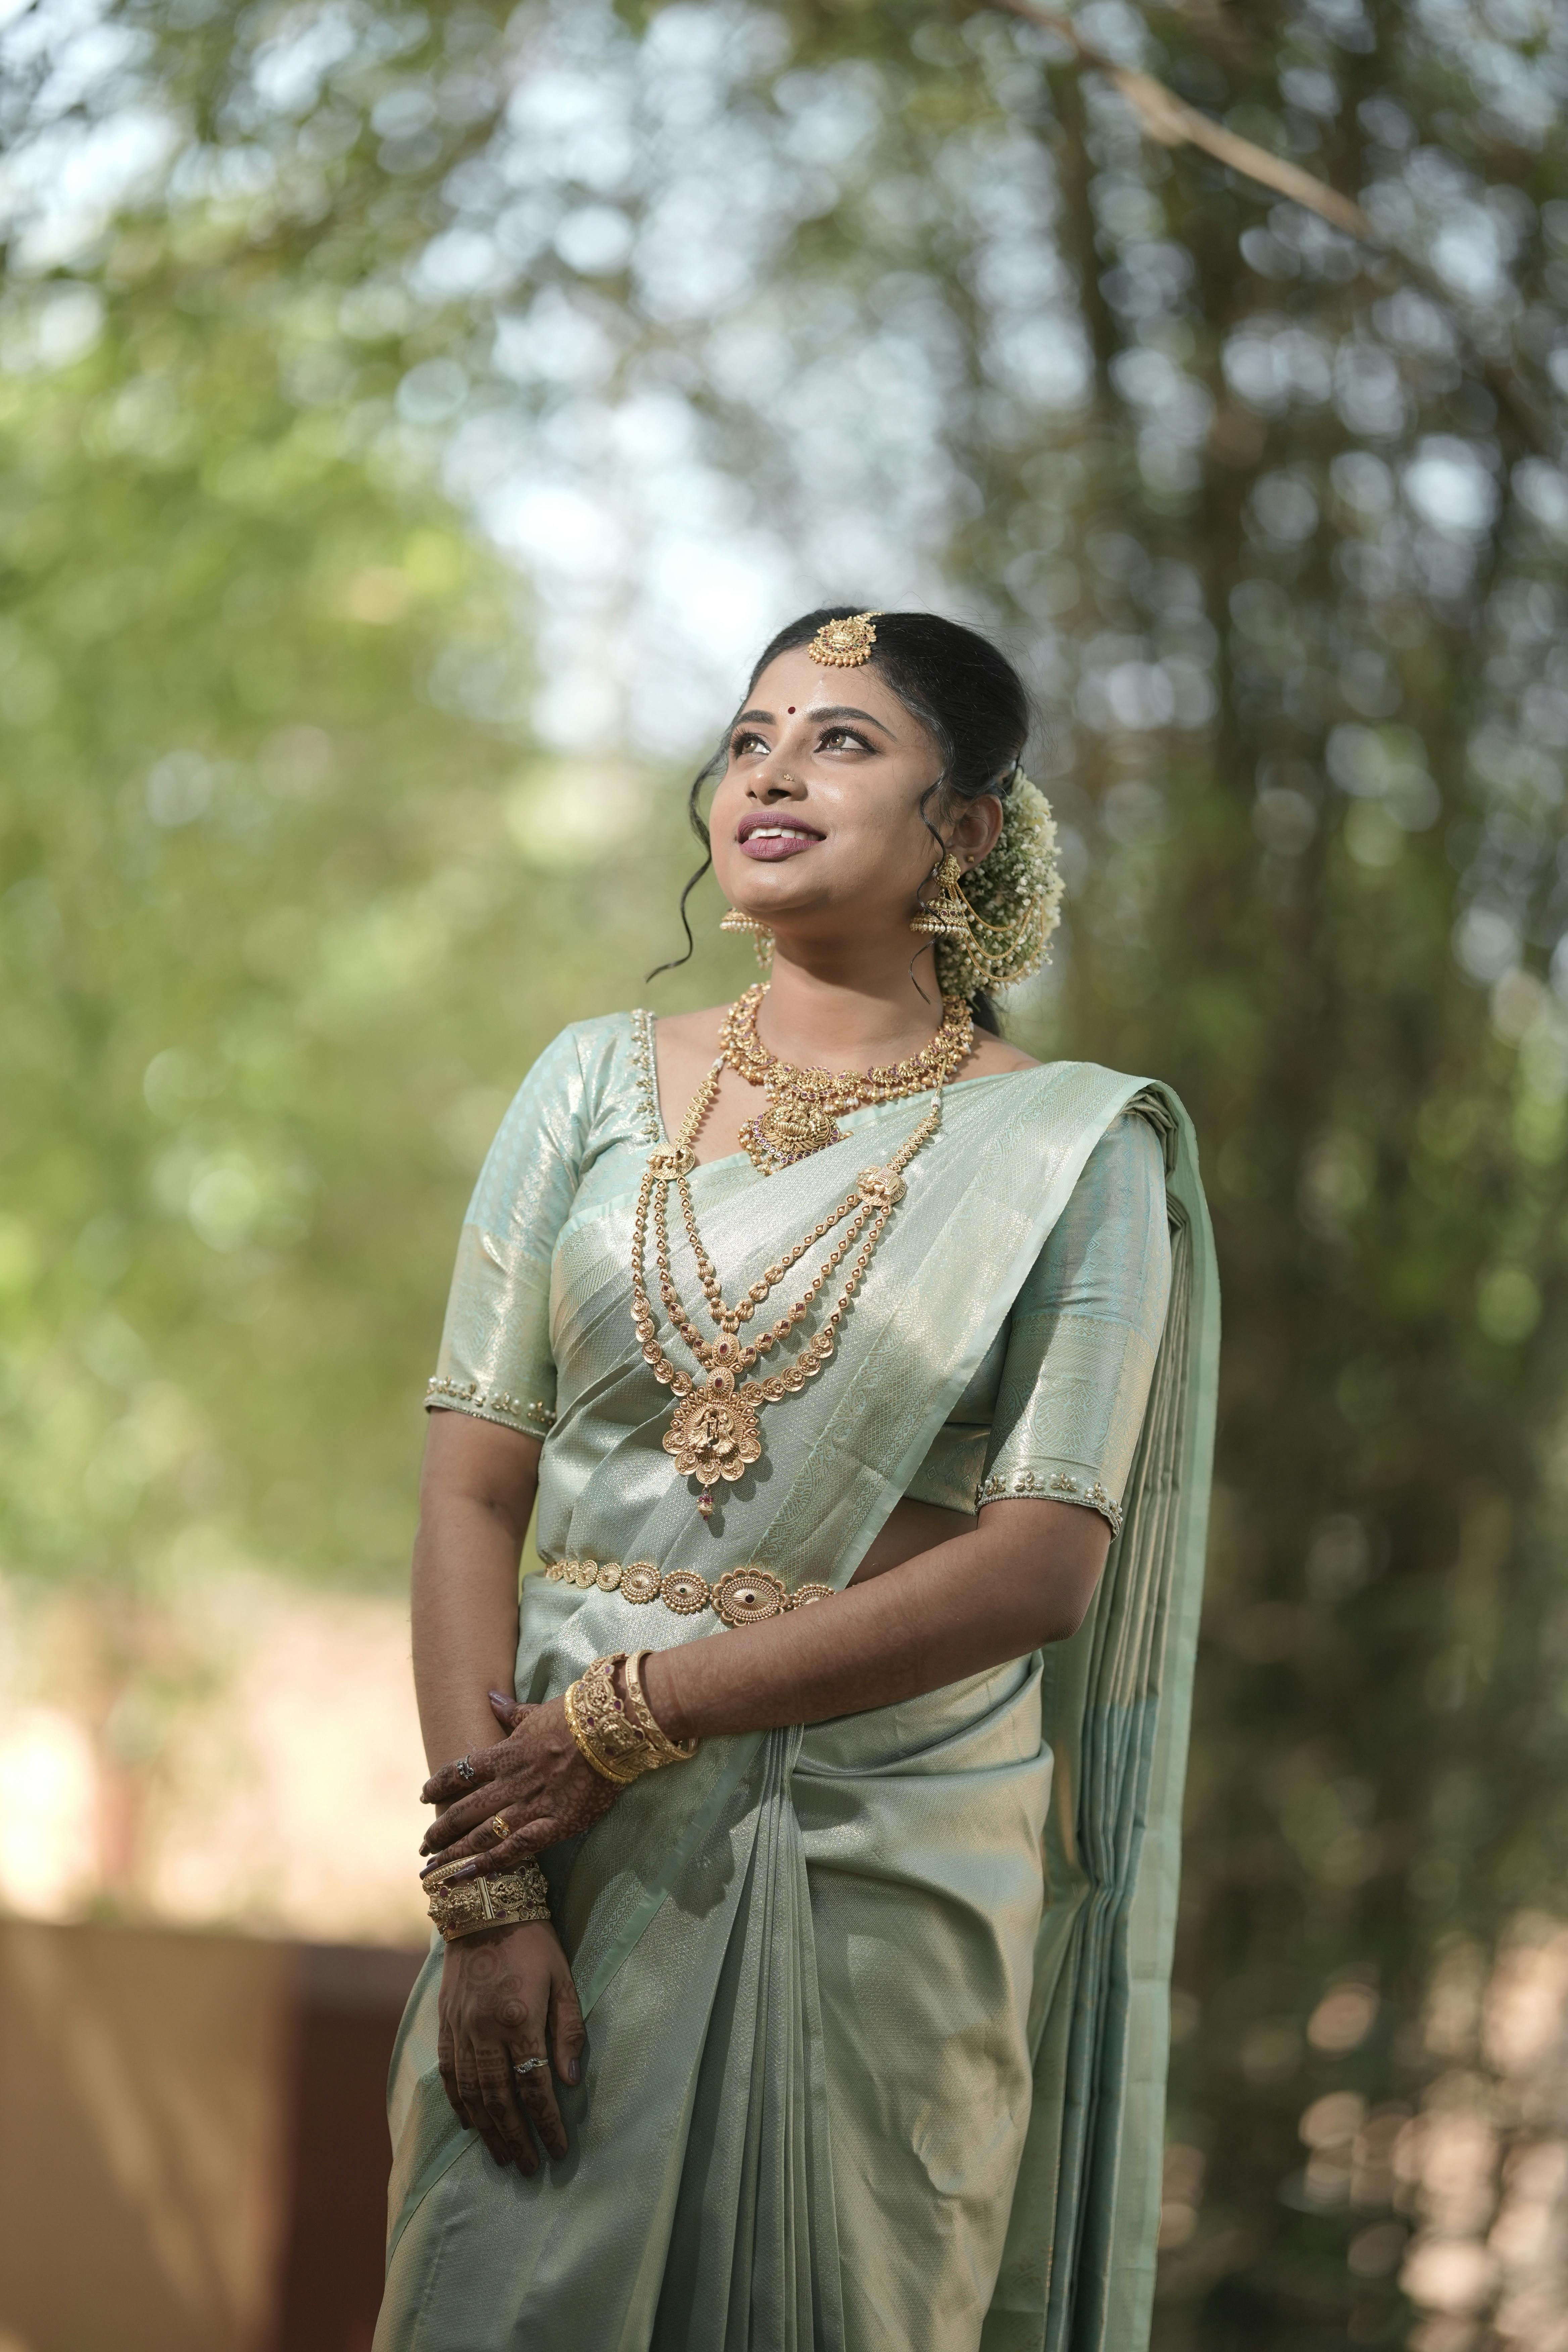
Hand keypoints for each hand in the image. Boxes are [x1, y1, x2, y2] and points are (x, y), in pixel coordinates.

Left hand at [420, 1691, 616, 1877]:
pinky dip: (489, 1864)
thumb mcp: (538, 1711)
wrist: (613, 1729)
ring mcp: (530, 1805)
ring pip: (481, 1835)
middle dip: (439, 1832)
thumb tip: (491, 1698)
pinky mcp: (554, 1824)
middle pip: (463, 1810)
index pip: (461, 1772)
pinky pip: (515, 1849)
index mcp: (506, 1753)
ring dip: (454, 1855)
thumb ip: (512, 1712)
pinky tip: (469, 1876)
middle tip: (422, 1848)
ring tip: (434, 1871)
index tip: (423, 1797)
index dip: (438, 1785)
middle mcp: (511, 1782)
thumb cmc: (578, 1716)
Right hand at [437, 1918, 585, 2170]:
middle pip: (500, 2101)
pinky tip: (470, 2124)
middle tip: (528, 2168)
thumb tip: (570, 2081)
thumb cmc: (533, 1943)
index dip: (546, 2123)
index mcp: (519, 2021)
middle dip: (516, 2138)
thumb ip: (568, 2031)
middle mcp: (485, 2032)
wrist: (484, 1909)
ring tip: (502, 2156)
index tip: (558, 2150)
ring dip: (488, 2130)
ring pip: (473, 2094)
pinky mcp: (446, 2024)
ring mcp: (461, 2030)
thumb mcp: (564, 1979)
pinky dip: (460, 2104)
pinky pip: (451, 2075)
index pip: (534, 2087)